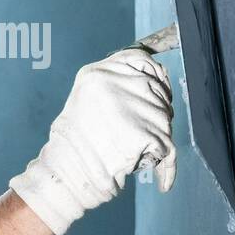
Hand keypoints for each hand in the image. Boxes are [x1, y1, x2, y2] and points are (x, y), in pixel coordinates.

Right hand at [8, 47, 176, 234]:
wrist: (68, 171)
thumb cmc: (74, 140)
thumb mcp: (86, 96)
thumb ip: (114, 83)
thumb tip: (154, 78)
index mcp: (99, 72)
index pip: (142, 60)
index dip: (155, 74)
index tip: (160, 84)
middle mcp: (117, 84)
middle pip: (158, 91)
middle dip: (156, 110)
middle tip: (139, 131)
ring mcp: (134, 107)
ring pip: (165, 120)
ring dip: (156, 136)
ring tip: (132, 150)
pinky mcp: (145, 133)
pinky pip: (167, 147)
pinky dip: (164, 164)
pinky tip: (156, 174)